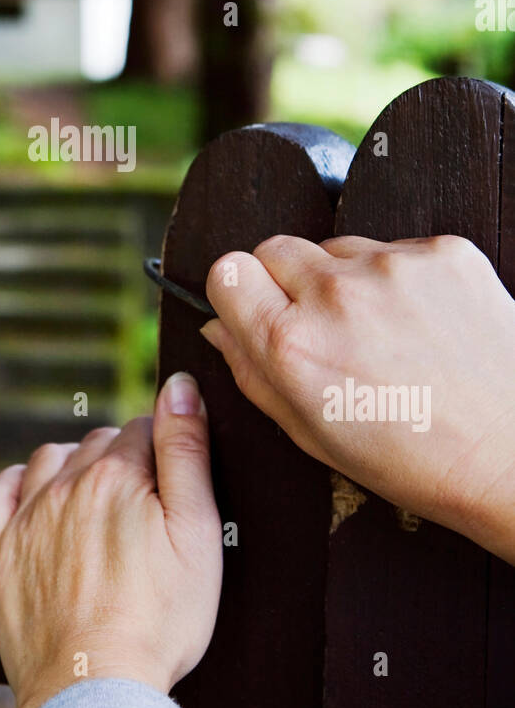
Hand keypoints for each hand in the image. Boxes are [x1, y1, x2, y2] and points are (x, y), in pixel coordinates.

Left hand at [0, 373, 222, 707]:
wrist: (93, 688)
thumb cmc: (159, 620)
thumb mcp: (198, 533)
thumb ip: (187, 451)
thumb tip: (180, 385)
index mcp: (117, 475)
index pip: (144, 430)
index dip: (165, 452)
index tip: (175, 486)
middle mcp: (65, 485)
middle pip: (98, 443)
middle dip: (123, 459)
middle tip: (145, 504)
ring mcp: (27, 519)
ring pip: (50, 459)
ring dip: (74, 465)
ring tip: (98, 497)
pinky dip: (19, 483)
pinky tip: (36, 493)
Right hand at [201, 234, 514, 563]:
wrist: (513, 455)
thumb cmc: (418, 459)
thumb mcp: (313, 435)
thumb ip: (253, 373)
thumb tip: (221, 328)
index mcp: (292, 346)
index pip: (228, 272)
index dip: (240, 292)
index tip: (256, 306)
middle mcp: (336, 296)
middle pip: (276, 249)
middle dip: (288, 282)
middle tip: (325, 329)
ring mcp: (393, 267)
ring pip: (339, 248)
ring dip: (348, 280)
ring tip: (387, 335)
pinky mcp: (444, 252)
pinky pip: (397, 248)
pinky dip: (403, 279)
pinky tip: (425, 325)